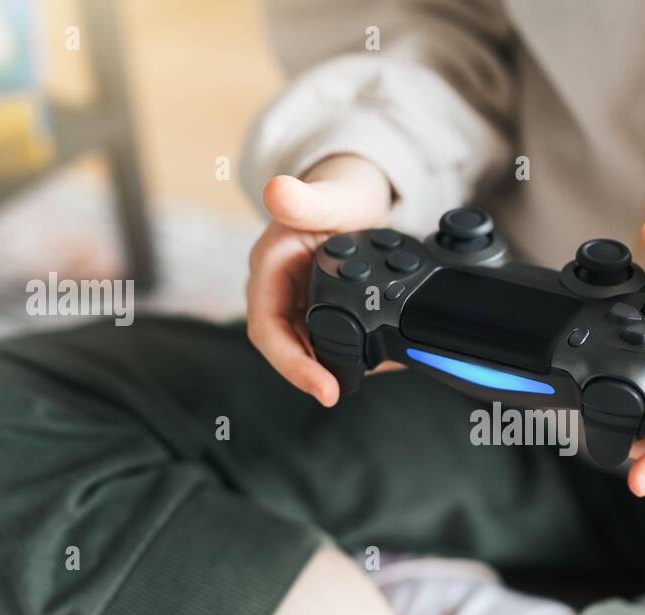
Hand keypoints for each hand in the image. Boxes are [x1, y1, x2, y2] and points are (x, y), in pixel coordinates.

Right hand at [246, 154, 392, 405]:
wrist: (358, 195)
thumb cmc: (341, 191)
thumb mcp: (331, 194)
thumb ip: (307, 199)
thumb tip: (277, 191)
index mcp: (268, 265)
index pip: (267, 329)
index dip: (290, 363)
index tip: (322, 387)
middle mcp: (277, 289)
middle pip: (284, 347)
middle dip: (310, 374)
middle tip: (340, 393)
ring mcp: (297, 302)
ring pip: (305, 348)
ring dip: (329, 368)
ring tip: (367, 378)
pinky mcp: (318, 310)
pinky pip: (325, 341)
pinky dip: (346, 356)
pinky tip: (377, 365)